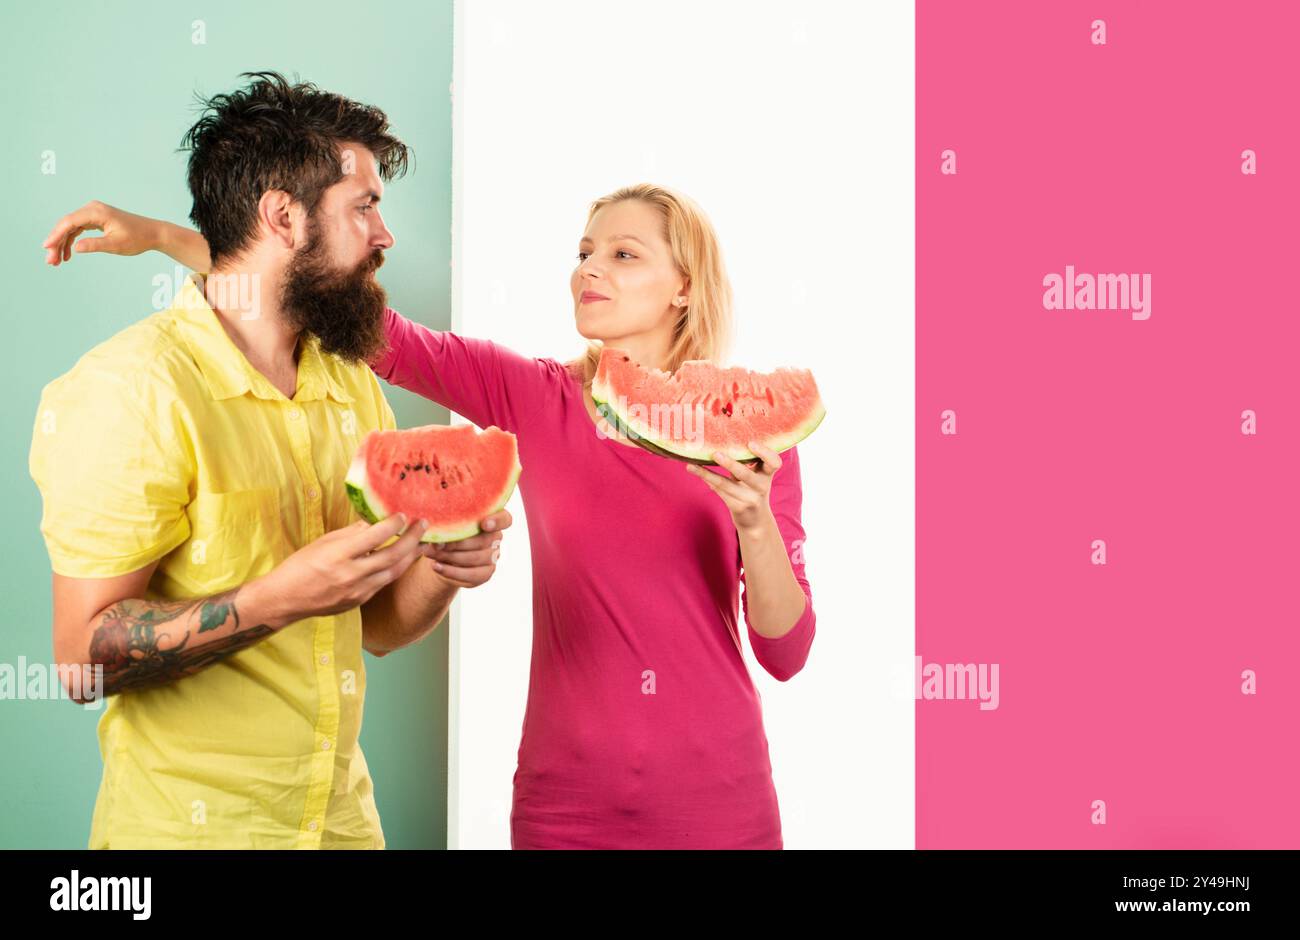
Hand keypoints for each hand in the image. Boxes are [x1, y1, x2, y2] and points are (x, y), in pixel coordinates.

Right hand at [42, 200, 160, 265]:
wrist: (152, 233)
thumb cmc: (137, 238)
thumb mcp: (116, 245)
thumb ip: (95, 245)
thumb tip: (75, 247)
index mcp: (97, 212)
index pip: (69, 222)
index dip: (56, 235)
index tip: (46, 248)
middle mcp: (92, 209)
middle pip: (67, 225)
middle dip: (57, 243)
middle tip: (50, 261)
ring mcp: (93, 213)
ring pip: (71, 228)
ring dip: (62, 244)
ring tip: (56, 261)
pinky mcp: (96, 219)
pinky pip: (78, 229)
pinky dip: (72, 241)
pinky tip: (67, 255)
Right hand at [255, 513, 428, 627]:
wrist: (286, 599)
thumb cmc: (300, 565)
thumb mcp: (324, 542)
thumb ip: (352, 533)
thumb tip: (375, 521)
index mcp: (338, 555)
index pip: (374, 537)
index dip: (392, 524)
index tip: (403, 515)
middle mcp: (350, 574)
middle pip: (392, 556)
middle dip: (411, 540)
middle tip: (424, 525)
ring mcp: (357, 591)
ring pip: (393, 572)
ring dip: (409, 556)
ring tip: (421, 542)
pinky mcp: (359, 601)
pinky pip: (383, 583)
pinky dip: (394, 569)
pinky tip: (401, 559)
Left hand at [417, 509, 512, 587]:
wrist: (442, 555)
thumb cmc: (445, 532)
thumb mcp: (445, 524)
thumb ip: (445, 524)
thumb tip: (432, 528)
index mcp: (491, 519)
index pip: (505, 519)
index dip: (497, 521)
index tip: (484, 524)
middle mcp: (496, 537)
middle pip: (485, 540)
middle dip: (459, 543)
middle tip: (438, 544)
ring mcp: (493, 556)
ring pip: (477, 558)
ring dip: (451, 557)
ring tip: (432, 554)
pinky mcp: (486, 573)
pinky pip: (471, 574)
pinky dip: (451, 571)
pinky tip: (437, 566)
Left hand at [685, 440, 782, 536]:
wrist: (756, 521)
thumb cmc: (753, 490)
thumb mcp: (756, 477)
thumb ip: (747, 463)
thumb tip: (720, 441)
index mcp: (767, 475)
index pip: (774, 462)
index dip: (764, 453)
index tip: (751, 443)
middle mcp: (761, 487)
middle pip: (745, 474)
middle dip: (729, 464)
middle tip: (715, 454)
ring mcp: (749, 499)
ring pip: (725, 484)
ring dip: (706, 474)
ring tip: (692, 465)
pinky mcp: (738, 507)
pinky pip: (719, 492)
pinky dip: (708, 480)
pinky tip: (696, 472)